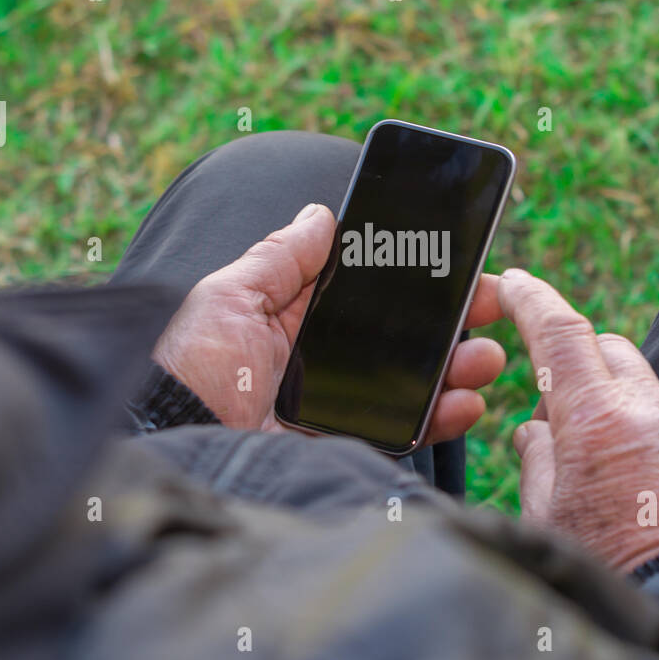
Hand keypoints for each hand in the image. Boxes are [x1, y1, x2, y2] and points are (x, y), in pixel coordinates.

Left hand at [152, 202, 507, 439]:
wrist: (166, 439)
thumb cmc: (187, 364)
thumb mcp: (229, 295)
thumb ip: (280, 258)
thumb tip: (323, 214)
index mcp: (295, 319)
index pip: (370, 294)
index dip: (416, 280)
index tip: (458, 262)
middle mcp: (321, 361)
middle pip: (403, 337)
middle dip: (454, 319)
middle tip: (492, 304)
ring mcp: (335, 406)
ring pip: (412, 384)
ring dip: (458, 368)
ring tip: (487, 358)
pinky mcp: (341, 445)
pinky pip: (400, 431)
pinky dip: (439, 418)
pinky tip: (464, 403)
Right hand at [497, 267, 658, 571]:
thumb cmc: (617, 569)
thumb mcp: (551, 519)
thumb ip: (539, 461)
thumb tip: (536, 431)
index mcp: (596, 420)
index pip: (559, 332)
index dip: (532, 300)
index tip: (515, 283)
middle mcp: (652, 409)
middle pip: (608, 349)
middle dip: (580, 365)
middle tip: (562, 410)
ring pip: (650, 395)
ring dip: (625, 415)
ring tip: (619, 478)